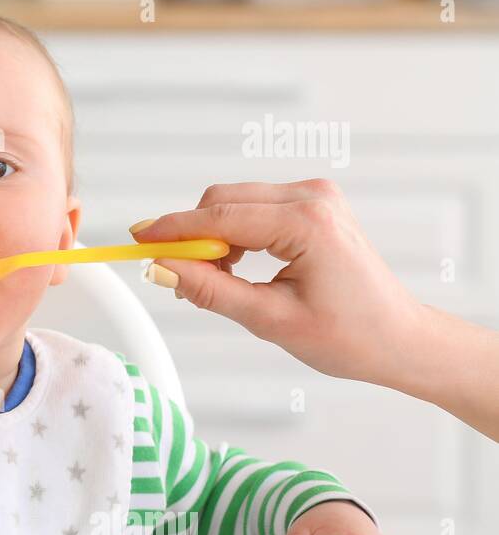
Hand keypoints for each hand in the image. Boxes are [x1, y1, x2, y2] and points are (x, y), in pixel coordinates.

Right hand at [131, 180, 427, 390]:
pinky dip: (233, 233)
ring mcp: (315, 196)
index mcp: (307, 223)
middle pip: (222, 200)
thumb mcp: (269, 320)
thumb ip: (210, 290)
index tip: (136, 240)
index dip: (172, 230)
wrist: (398, 338)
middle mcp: (313, 198)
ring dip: (212, 236)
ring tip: (214, 280)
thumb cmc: (349, 336)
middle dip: (191, 235)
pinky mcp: (313, 204)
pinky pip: (254, 207)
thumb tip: (161, 269)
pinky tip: (235, 266)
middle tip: (177, 277)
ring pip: (235, 202)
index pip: (220, 217)